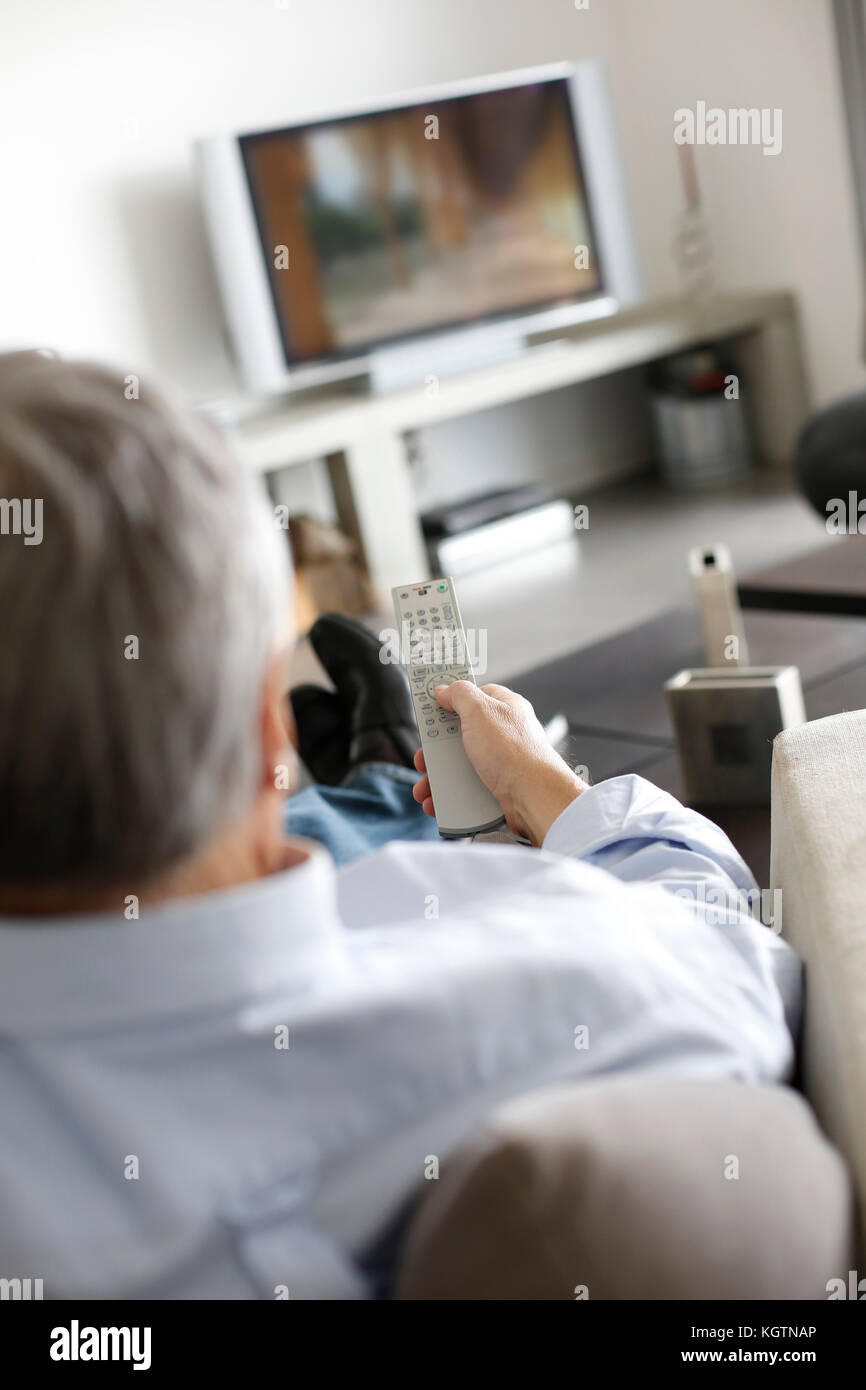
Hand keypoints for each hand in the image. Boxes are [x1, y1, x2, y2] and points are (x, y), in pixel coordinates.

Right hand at [412, 682, 587, 844]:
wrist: (535, 798)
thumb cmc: (515, 752)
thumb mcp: (480, 711)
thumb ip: (460, 694)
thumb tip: (445, 689)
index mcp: (504, 708)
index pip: (472, 697)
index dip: (449, 701)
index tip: (429, 709)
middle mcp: (503, 734)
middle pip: (460, 735)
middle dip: (436, 749)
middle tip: (423, 757)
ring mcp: (500, 763)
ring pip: (461, 765)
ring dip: (438, 777)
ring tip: (425, 788)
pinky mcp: (497, 788)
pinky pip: (467, 789)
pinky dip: (450, 795)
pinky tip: (438, 802)